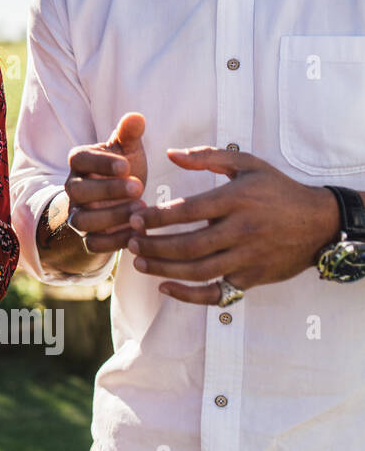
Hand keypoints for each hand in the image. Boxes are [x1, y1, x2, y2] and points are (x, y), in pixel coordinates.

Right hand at [61, 112, 148, 252]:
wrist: (117, 200)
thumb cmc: (122, 170)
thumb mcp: (127, 150)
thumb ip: (129, 134)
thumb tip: (136, 117)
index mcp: (79, 163)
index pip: (78, 160)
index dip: (100, 163)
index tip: (126, 166)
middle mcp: (72, 189)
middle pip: (78, 191)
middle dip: (108, 190)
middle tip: (139, 186)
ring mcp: (77, 214)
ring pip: (83, 220)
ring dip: (112, 217)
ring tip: (141, 209)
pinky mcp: (88, 237)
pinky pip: (93, 244)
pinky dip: (115, 241)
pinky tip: (139, 232)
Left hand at [126, 147, 338, 303]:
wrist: (320, 222)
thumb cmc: (278, 190)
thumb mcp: (248, 164)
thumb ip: (208, 157)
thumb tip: (171, 154)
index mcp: (237, 201)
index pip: (189, 211)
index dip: (158, 217)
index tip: (136, 218)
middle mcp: (242, 231)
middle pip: (189, 245)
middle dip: (154, 246)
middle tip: (131, 242)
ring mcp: (247, 258)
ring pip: (198, 271)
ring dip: (164, 270)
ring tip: (140, 263)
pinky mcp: (251, 278)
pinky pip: (216, 292)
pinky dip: (189, 295)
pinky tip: (166, 287)